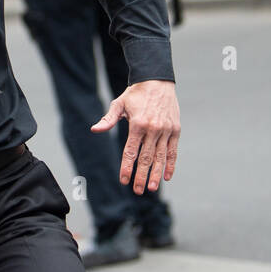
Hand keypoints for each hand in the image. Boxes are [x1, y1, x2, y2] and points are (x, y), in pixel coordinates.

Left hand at [91, 79, 180, 193]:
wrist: (157, 81)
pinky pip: (173, 150)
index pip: (131, 151)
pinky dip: (170, 164)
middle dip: (141, 176)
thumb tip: (94, 130)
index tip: (124, 180)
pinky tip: (166, 176)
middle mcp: (153, 129)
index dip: (127, 167)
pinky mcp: (175, 130)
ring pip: (160, 156)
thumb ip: (108, 119)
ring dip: (156, 174)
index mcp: (138, 124)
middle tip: (137, 190)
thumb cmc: (135, 94)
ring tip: (151, 188)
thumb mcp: (119, 104)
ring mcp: (166, 130)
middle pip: (146, 157)